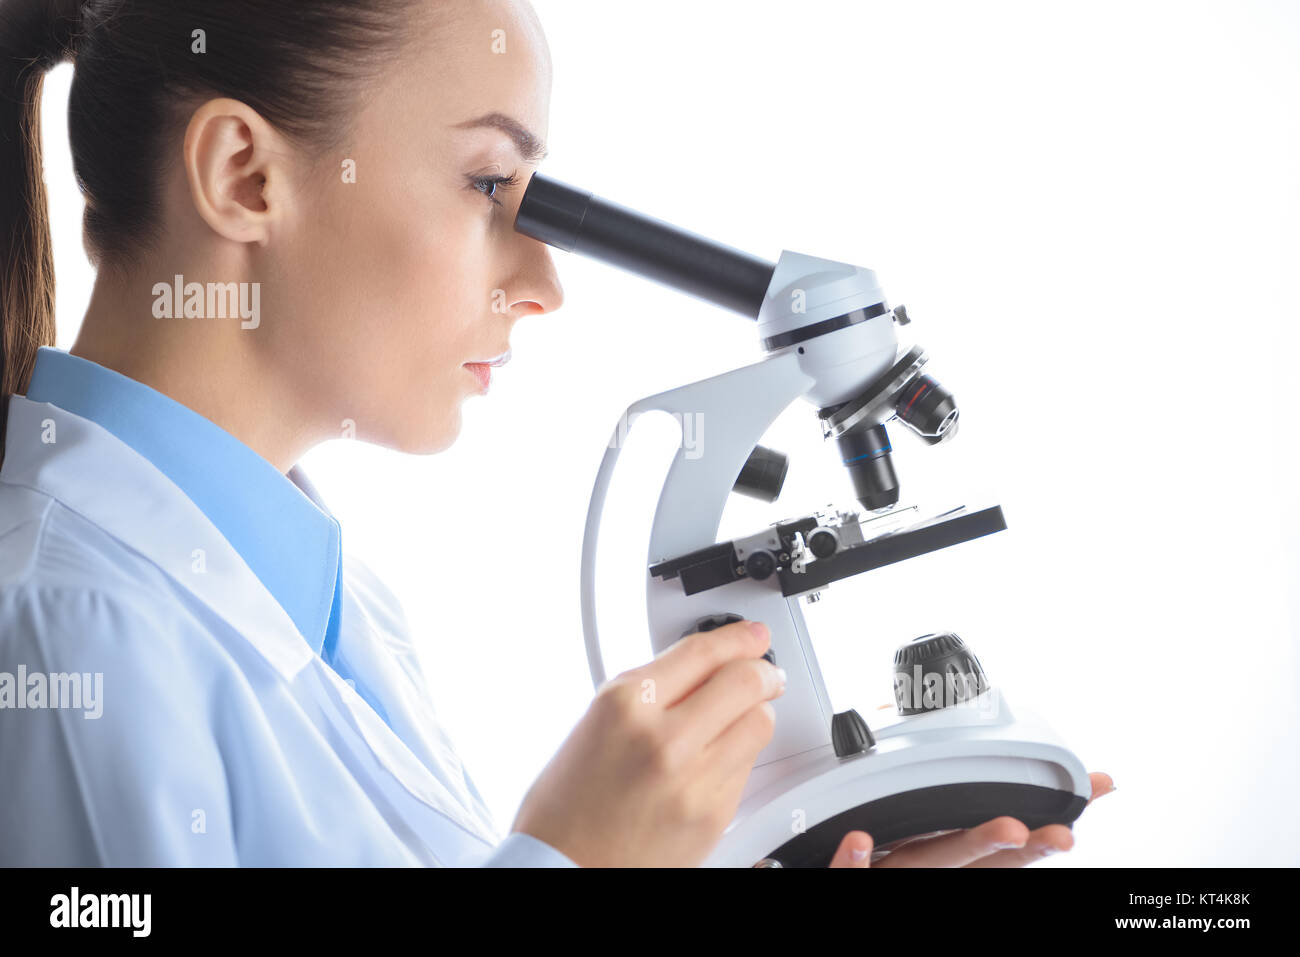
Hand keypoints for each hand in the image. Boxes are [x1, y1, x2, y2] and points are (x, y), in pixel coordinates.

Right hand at [511, 619, 783, 866]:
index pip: (702, 651)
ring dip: (755, 713)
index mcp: (625, 703)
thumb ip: (652, 691)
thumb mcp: (596, 722)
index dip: (738, 636)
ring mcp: (693, 779)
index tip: (753, 635)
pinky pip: (748, 767)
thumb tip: (704, 668)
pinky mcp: (713, 815)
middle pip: (745, 681)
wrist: (565, 868)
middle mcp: (663, 738)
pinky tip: (719, 758)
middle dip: (762, 671)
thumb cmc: (568, 804)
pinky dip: (741, 755)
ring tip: (741, 716)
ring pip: (759, 722)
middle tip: (764, 673)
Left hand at [828, 772, 1114, 867]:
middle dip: (1027, 847)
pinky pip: (846, 873)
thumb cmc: (875, 865)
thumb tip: (980, 778)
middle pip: (985, 860)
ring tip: (1008, 827)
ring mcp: (888, 874)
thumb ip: (947, 818)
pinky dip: (853, 858)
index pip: (1007, 846)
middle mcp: (926, 868)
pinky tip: (858, 838)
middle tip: (1064, 832)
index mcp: (944, 855)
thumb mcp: (915, 845)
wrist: (822, 884)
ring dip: (970, 845)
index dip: (1051, 823)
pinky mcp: (846, 880)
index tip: (1096, 793)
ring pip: (929, 862)